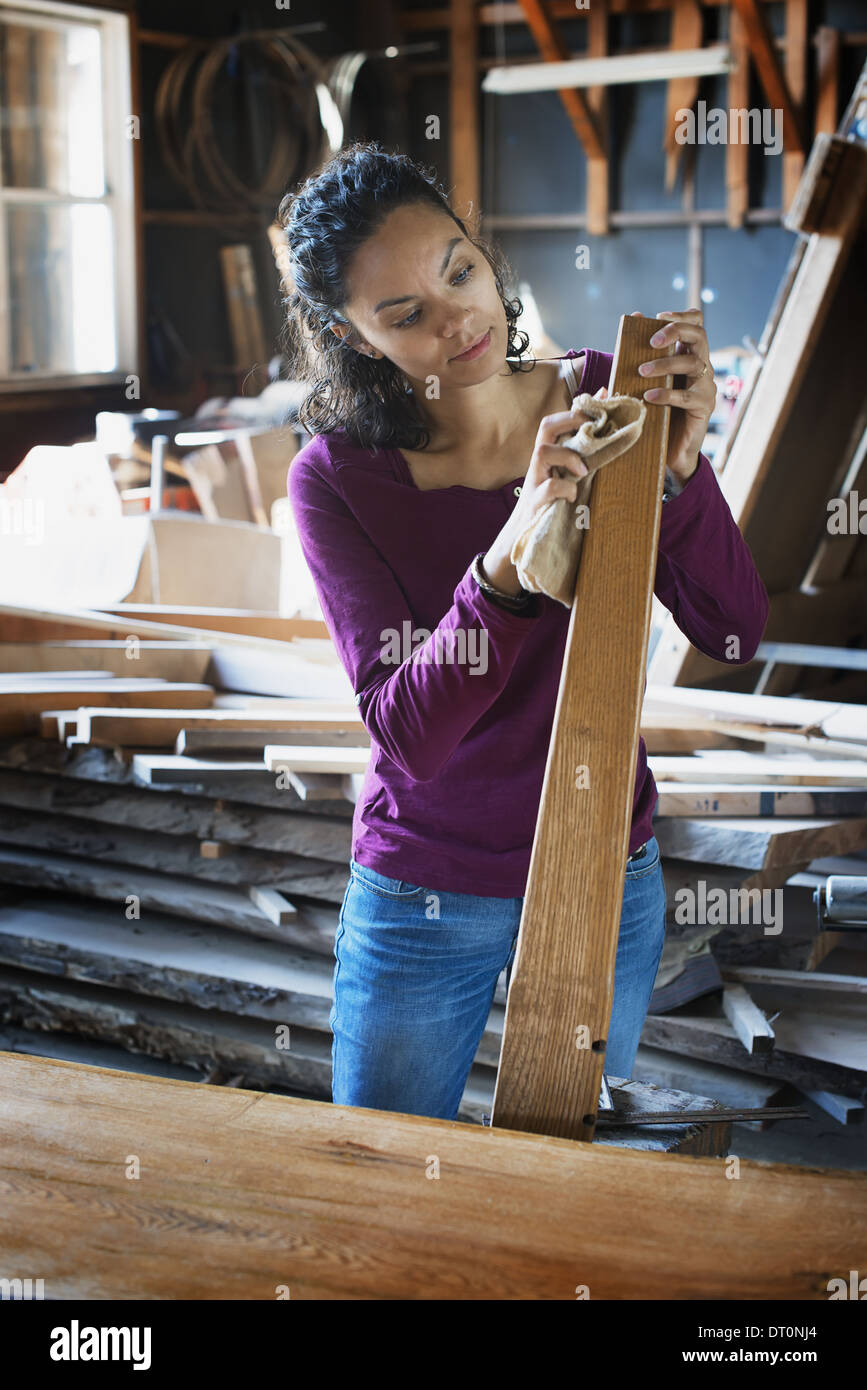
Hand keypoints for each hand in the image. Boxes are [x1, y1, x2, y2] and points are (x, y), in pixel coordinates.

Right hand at [483, 387, 608, 593]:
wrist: (525, 538)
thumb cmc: (553, 505)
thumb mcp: (569, 479)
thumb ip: (583, 459)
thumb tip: (607, 440)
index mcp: (550, 456)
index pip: (560, 421)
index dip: (581, 407)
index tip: (604, 395)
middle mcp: (539, 463)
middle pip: (546, 427)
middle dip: (569, 420)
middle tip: (590, 426)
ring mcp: (534, 481)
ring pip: (542, 451)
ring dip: (567, 456)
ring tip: (583, 471)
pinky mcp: (534, 502)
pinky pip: (547, 488)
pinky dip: (563, 489)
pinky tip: (573, 496)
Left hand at [631, 308, 715, 483]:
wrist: (668, 450)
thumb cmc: (655, 411)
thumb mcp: (644, 380)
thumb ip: (640, 353)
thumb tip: (633, 317)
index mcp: (688, 355)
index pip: (696, 323)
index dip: (681, 315)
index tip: (659, 317)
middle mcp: (701, 367)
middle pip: (699, 335)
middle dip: (676, 331)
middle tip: (653, 341)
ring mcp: (705, 386)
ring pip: (693, 363)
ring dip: (665, 364)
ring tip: (642, 371)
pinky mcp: (704, 406)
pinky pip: (688, 396)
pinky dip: (667, 394)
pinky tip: (649, 397)